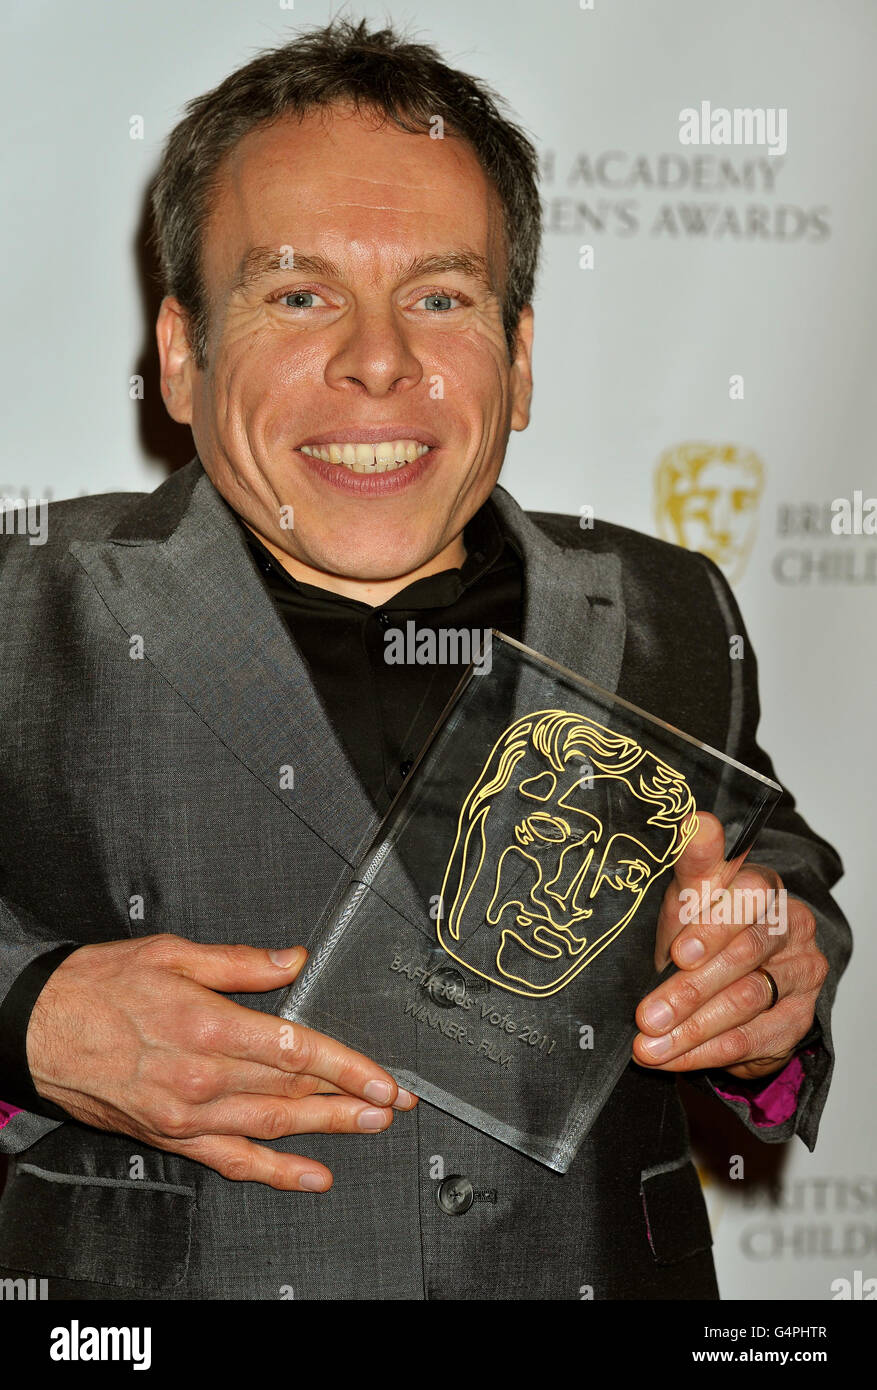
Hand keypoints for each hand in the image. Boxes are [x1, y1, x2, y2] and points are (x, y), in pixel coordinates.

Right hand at [26, 934, 416, 1190]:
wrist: (35, 1031)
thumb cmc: (95, 989)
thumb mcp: (169, 953)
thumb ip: (238, 962)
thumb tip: (291, 960)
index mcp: (206, 1024)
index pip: (296, 1050)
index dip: (348, 1067)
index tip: (382, 1078)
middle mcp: (201, 1076)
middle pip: (292, 1091)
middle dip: (350, 1098)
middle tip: (392, 1103)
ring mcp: (187, 1113)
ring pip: (272, 1127)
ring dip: (327, 1130)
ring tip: (368, 1128)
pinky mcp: (172, 1136)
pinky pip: (233, 1161)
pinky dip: (276, 1171)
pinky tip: (310, 1175)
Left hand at [633, 813, 827, 1080]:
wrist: (729, 982)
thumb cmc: (699, 930)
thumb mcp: (687, 899)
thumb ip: (692, 867)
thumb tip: (696, 822)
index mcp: (760, 884)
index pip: (743, 892)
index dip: (710, 923)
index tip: (678, 950)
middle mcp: (788, 923)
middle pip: (742, 954)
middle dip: (688, 990)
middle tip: (646, 1014)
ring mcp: (802, 970)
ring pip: (747, 999)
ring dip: (693, 1027)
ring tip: (651, 1043)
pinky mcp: (801, 1015)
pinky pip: (755, 1037)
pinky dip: (708, 1051)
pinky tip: (676, 1058)